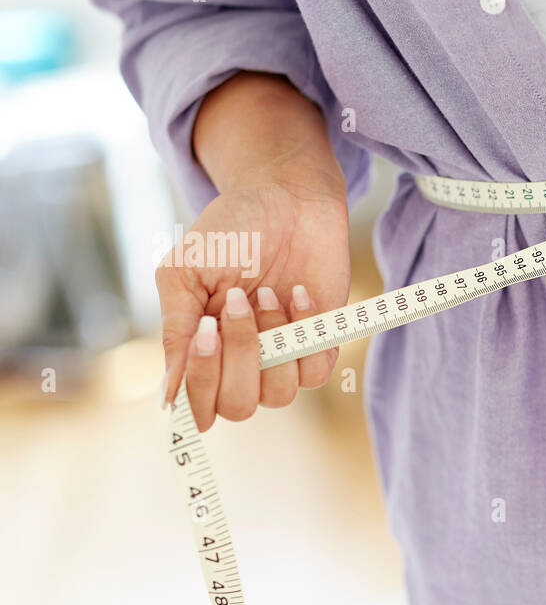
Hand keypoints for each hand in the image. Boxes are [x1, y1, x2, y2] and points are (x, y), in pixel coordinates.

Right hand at [158, 162, 349, 431]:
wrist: (287, 197)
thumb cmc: (231, 231)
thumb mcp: (185, 272)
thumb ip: (174, 330)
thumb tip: (167, 395)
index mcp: (201, 349)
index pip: (199, 404)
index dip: (200, 383)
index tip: (205, 332)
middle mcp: (241, 362)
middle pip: (238, 407)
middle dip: (238, 357)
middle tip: (238, 300)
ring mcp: (281, 357)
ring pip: (278, 395)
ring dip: (271, 339)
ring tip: (268, 292)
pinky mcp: (318, 345)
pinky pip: (315, 371)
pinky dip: (306, 332)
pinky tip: (297, 293)